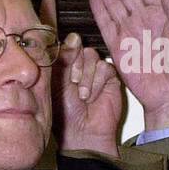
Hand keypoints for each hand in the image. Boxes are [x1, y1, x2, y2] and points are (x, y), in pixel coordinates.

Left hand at [54, 33, 123, 157]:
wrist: (83, 132)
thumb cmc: (66, 113)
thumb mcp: (59, 83)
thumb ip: (65, 59)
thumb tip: (74, 37)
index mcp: (62, 64)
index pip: (65, 44)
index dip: (65, 50)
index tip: (62, 63)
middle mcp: (79, 64)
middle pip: (79, 47)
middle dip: (75, 66)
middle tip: (73, 84)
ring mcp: (94, 70)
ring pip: (91, 55)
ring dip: (86, 77)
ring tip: (83, 96)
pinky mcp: (109, 77)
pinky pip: (104, 67)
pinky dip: (97, 82)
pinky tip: (93, 97)